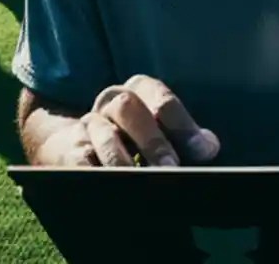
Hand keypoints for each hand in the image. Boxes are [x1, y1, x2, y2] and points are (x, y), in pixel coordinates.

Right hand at [34, 75, 220, 167]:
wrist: (75, 145)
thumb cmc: (130, 137)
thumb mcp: (159, 129)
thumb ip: (184, 136)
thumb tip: (209, 146)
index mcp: (139, 91)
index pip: (161, 99)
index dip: (183, 124)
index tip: (204, 151)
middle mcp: (112, 101)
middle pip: (129, 108)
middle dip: (153, 140)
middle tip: (171, 169)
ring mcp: (89, 124)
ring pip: (104, 134)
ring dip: (123, 159)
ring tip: (140, 182)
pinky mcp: (69, 150)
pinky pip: (80, 160)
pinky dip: (95, 172)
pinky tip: (110, 187)